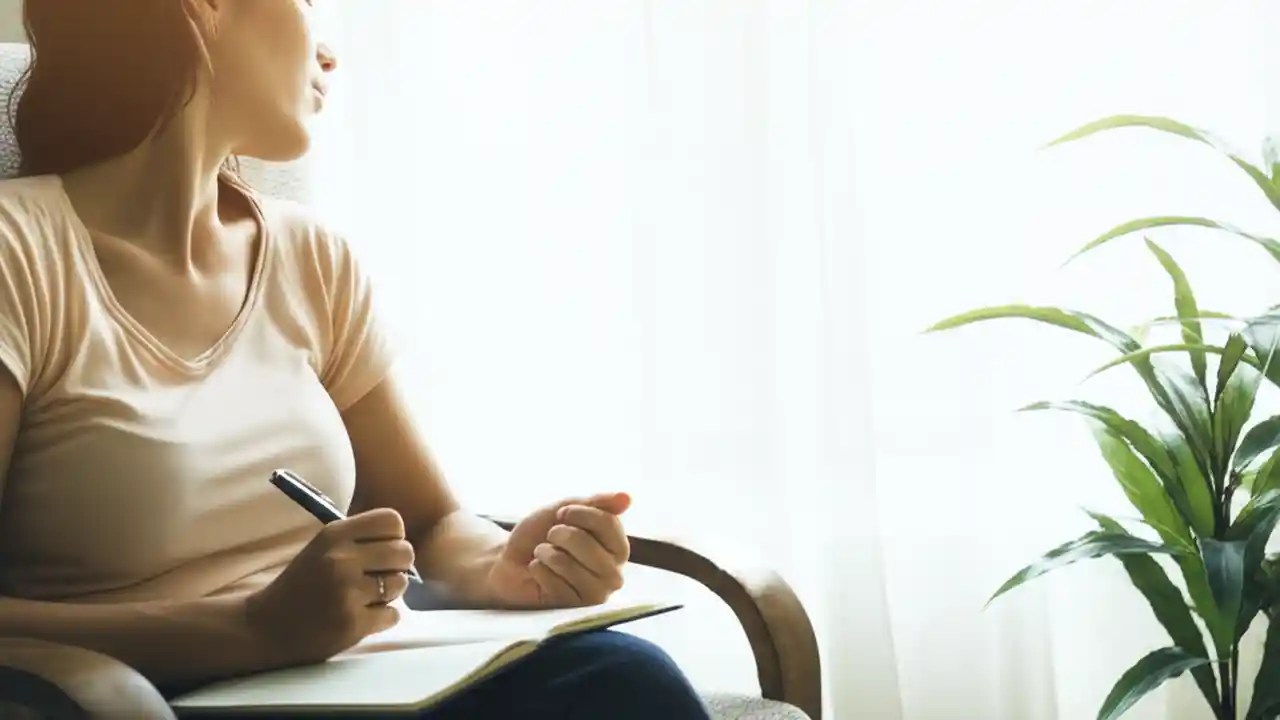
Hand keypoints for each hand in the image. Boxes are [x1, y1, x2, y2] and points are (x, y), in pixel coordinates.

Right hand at [244, 508, 415, 666]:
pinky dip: (382, 618)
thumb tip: (404, 542)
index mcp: (334, 535)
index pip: (392, 521)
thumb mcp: (323, 548)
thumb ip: (359, 540)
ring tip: (368, 598)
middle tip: (380, 577)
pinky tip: (362, 617)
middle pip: (404, 551)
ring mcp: (347, 592)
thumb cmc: (302, 585)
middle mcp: (341, 559)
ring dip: (390, 594)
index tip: (382, 550)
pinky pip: (392, 614)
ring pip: (401, 584)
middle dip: (398, 566)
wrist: (265, 627)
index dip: (394, 537)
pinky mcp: (352, 624)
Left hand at [486, 492, 631, 607]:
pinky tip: (539, 572)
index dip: (579, 513)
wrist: (511, 560)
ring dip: (546, 553)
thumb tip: (627, 497)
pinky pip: (553, 583)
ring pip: (567, 564)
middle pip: (587, 544)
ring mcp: (596, 594)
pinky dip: (539, 570)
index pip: (608, 523)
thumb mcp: (566, 509)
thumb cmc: (541, 534)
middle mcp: (614, 573)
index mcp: (617, 546)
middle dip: (559, 534)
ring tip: (543, 554)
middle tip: (550, 536)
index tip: (562, 513)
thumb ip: (596, 503)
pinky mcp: (574, 609)